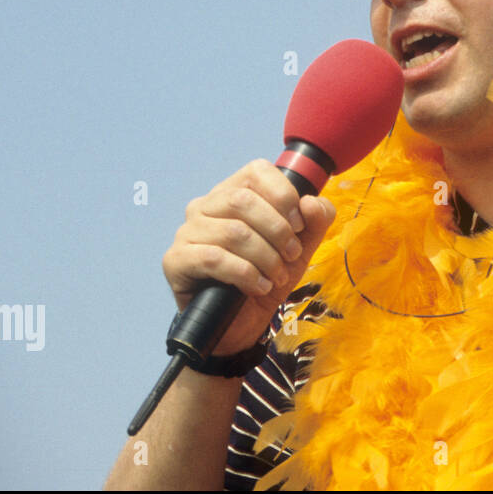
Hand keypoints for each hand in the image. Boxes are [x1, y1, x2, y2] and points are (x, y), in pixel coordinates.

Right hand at [161, 159, 335, 355]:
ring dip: (266, 257)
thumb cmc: (268, 275)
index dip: (284, 195)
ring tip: (277, 276)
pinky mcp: (176, 260)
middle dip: (278, 230)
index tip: (300, 225)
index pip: (257, 170)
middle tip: (293, 255)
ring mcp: (187, 232)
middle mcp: (205, 206)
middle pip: (243, 200)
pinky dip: (246, 274)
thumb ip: (316, 220)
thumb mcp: (302, 247)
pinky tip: (259, 287)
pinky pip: (214, 258)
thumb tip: (311, 202)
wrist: (242, 323)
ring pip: (233, 232)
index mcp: (234, 192)